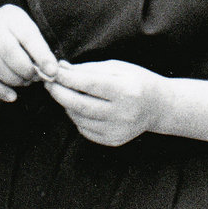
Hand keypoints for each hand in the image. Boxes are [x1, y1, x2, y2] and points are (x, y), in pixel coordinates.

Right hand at [0, 5, 58, 102]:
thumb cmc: (18, 40)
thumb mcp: (30, 37)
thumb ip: (40, 51)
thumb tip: (50, 72)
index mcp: (11, 16)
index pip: (27, 35)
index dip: (41, 55)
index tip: (52, 71)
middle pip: (8, 50)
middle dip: (25, 69)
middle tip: (35, 78)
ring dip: (14, 79)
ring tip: (25, 83)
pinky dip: (0, 90)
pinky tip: (13, 96)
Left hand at [45, 59, 164, 145]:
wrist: (159, 107)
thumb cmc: (136, 81)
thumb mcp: (117, 68)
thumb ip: (88, 69)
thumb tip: (60, 68)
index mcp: (127, 91)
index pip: (89, 84)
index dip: (66, 78)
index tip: (51, 71)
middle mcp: (123, 113)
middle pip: (80, 105)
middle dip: (59, 93)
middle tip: (48, 84)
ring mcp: (118, 130)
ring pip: (79, 118)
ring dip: (67, 105)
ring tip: (66, 93)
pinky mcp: (113, 141)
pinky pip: (84, 129)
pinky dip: (77, 117)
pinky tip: (81, 107)